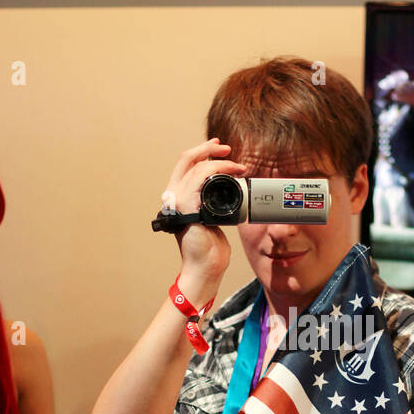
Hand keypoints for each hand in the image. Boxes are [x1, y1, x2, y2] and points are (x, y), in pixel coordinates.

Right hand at [162, 139, 244, 302]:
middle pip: (186, 159)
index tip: (218, 147)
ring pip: (197, 167)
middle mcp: (174, 196)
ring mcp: (178, 200)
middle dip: (207, 148)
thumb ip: (210, 203)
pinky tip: (232, 174)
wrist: (205, 266)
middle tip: (226, 148)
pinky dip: (219, 171)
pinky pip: (201, 179)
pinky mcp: (187, 207)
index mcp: (178, 196)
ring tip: (239, 167)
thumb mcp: (211, 217)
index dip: (201, 151)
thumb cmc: (209, 247)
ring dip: (221, 162)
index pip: (185, 165)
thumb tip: (226, 189)